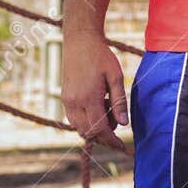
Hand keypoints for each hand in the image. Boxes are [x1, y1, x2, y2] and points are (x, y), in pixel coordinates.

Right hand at [61, 32, 129, 150]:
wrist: (80, 41)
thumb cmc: (101, 56)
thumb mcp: (116, 76)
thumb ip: (119, 101)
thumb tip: (124, 124)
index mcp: (88, 98)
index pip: (100, 130)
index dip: (112, 141)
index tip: (122, 147)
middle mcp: (74, 102)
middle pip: (88, 132)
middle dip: (104, 135)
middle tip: (117, 120)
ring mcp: (66, 101)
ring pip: (79, 128)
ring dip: (94, 128)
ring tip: (107, 107)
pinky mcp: (64, 97)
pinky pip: (73, 119)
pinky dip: (86, 121)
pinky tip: (97, 105)